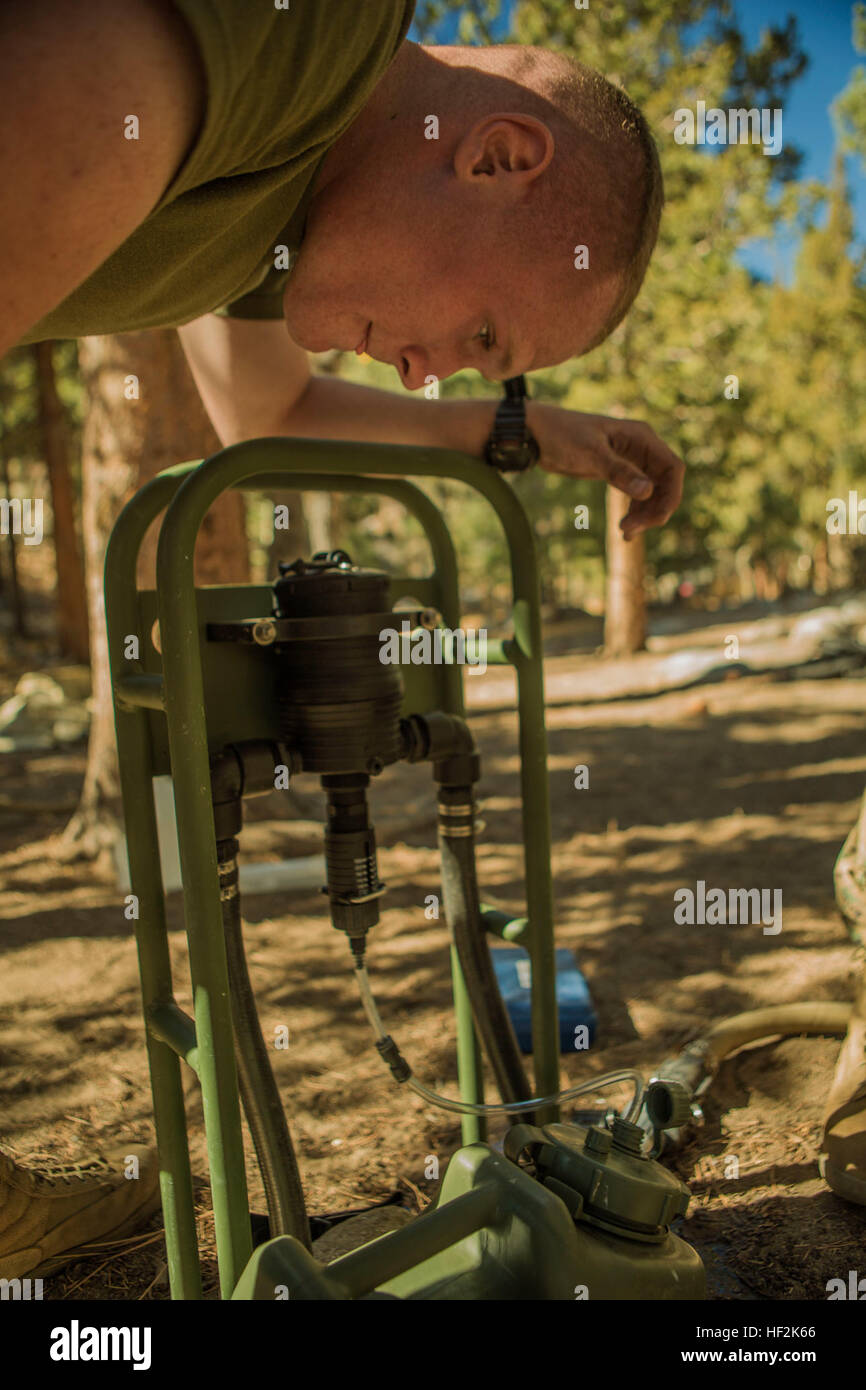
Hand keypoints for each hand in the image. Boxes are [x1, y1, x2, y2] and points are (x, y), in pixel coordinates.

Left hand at [526, 403, 684, 539]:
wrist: (535, 434)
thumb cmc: (562, 435)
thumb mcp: (591, 454)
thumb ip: (619, 472)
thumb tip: (647, 491)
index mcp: (641, 437)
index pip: (672, 468)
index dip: (671, 495)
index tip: (656, 518)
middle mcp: (641, 448)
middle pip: (665, 484)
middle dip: (654, 509)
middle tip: (631, 529)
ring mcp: (630, 461)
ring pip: (652, 493)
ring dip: (644, 515)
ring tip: (625, 533)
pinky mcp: (617, 472)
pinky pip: (636, 496)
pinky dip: (634, 513)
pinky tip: (625, 533)